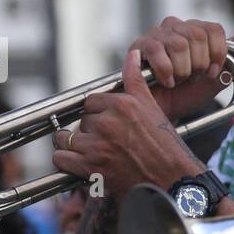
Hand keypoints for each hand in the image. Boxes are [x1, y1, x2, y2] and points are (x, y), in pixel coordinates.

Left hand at [51, 48, 205, 197]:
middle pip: (82, 120)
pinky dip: (67, 162)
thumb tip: (133, 54)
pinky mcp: (90, 166)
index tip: (106, 125)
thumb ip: (136, 80)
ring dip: (73, 145)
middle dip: (89, 131)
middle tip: (105, 143)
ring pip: (66, 138)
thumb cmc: (165, 147)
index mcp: (123, 104)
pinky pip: (61, 158)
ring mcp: (97, 144)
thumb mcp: (152, 108)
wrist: (171, 180)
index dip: (98, 114)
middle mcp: (108, 121)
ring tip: (90, 152)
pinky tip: (80, 164)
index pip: (92, 102)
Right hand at [127, 15, 233, 123]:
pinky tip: (165, 81)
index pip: (214, 29)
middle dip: (199, 64)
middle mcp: (177, 27)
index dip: (217, 53)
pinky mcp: (140, 45)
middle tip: (191, 78)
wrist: (162, 113)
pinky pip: (159, 52)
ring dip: (182, 71)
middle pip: (198, 35)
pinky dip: (166, 72)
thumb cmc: (188, 94)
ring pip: (180, 45)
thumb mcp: (219, 77)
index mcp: (197, 31)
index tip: (212, 72)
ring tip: (177, 80)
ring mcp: (158, 33)